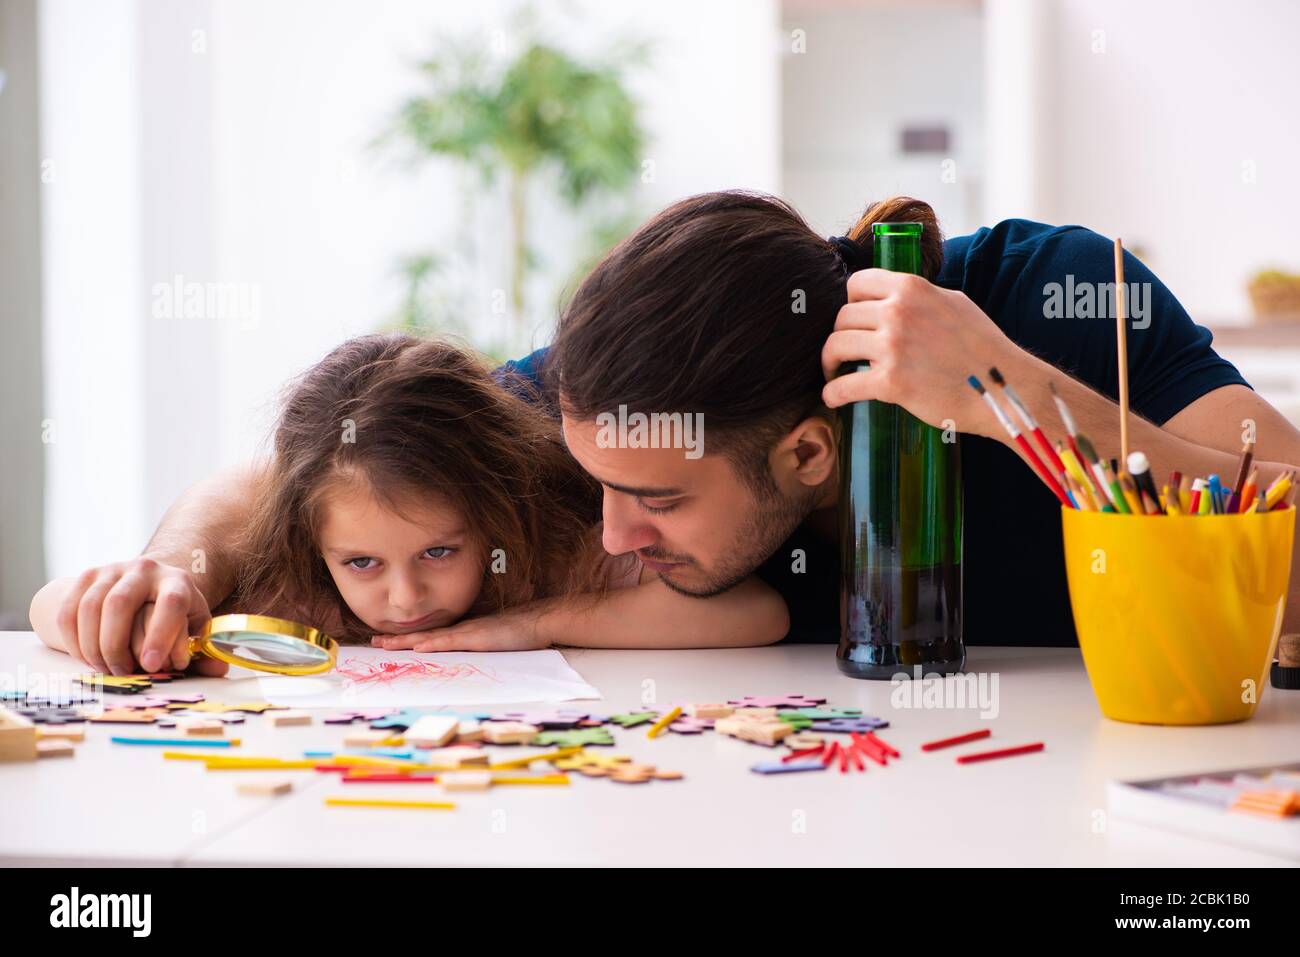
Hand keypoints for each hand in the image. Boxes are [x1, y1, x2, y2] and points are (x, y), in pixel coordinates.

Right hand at [53, 558, 217, 674]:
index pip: (171, 603)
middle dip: (116, 645)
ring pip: (90, 607)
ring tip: (106, 669)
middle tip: (123, 673)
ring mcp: (112, 570)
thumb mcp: (194, 628)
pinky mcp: (86, 577)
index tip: (153, 666)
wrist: (147, 585)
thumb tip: (219, 668)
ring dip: (93, 646)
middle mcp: (144, 569)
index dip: (162, 635)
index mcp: (178, 581)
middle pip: (120, 603)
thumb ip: (204, 651)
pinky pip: (69, 610)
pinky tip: (87, 658)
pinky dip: (73, 640)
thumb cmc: (174, 616)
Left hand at [370, 610, 550, 652]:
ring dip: (406, 641)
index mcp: (462, 632)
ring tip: (384, 645)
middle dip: (397, 640)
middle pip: (423, 635)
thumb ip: (475, 647)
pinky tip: (418, 646)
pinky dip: (433, 644)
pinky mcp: (477, 637)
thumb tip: (460, 656)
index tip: (386, 641)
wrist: (537, 621)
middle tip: (373, 643)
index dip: (407, 639)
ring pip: (430, 637)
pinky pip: (451, 641)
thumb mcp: (491, 642)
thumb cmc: (518, 633)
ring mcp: (468, 632)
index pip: (429, 636)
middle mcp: (460, 630)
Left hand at [820, 269, 1022, 437]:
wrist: (1002, 387)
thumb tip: (894, 296)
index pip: (856, 283)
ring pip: (835, 347)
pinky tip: (832, 397)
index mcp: (912, 288)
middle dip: (840, 336)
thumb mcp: (953, 303)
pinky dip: (832, 393)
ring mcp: (892, 347)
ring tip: (834, 372)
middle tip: (842, 352)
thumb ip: (920, 297)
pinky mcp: (890, 383)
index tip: (851, 320)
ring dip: (829, 362)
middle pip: (842, 318)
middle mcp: (898, 312)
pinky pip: (844, 386)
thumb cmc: (983, 347)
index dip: (849, 302)